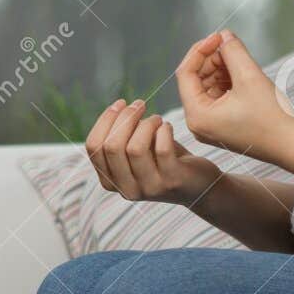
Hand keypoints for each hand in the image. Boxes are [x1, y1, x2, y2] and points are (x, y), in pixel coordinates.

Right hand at [84, 99, 219, 207]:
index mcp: (110, 182)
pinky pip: (161, 149)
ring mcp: (149, 188)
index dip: (105, 120)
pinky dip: (163, 131)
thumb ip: (122, 137)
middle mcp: (126, 189)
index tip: (120, 103)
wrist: (199, 186)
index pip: (94, 148)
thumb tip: (118, 109)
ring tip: (156, 118)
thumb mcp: (137, 152)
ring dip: (146, 124)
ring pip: (134, 149)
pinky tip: (167, 127)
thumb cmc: (164, 161)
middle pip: (112, 147)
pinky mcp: (172, 182)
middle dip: (125, 118)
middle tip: (139, 104)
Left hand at [174, 29, 293, 156]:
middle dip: (212, 59)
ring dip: (220, 68)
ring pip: (207, 86)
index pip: (185, 73)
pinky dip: (227, 81)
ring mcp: (210, 126)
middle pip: (195, 79)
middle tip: (231, 45)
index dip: (200, 50)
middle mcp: (198, 123)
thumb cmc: (272, 117)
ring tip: (240, 58)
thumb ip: (233, 51)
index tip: (219, 36)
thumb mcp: (249, 77)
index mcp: (197, 115)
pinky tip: (242, 72)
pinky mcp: (223, 125)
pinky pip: (218, 96)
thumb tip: (224, 34)